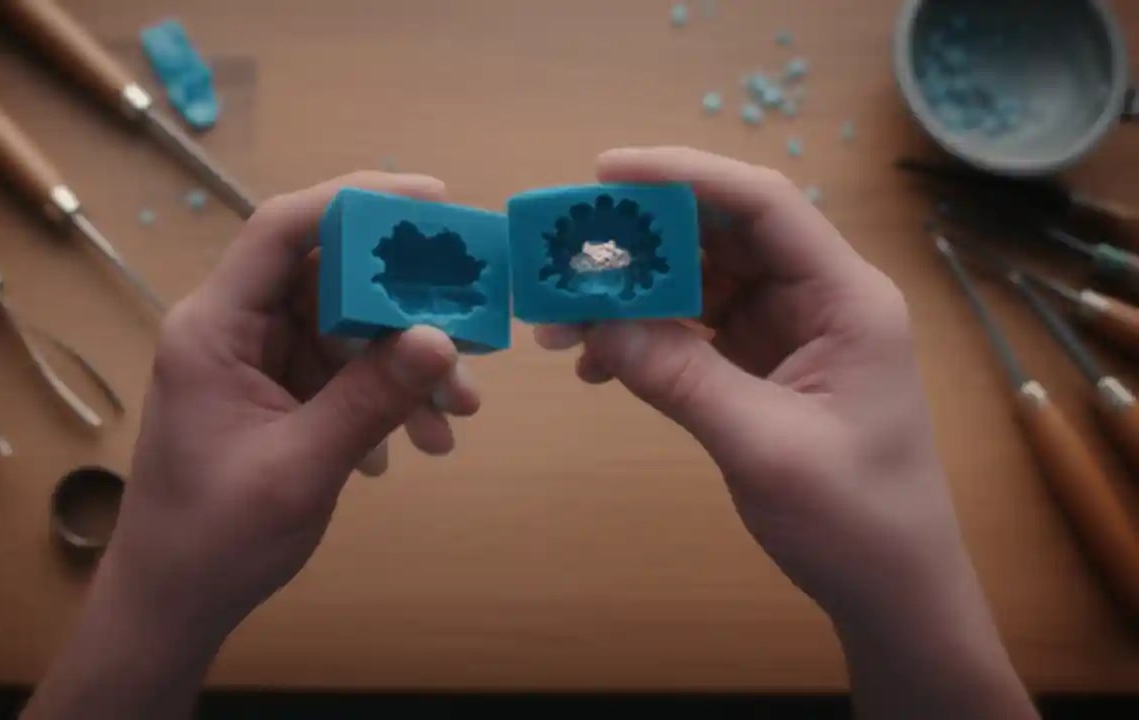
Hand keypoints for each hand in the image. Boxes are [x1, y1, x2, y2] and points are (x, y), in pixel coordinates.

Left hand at [110, 171, 478, 641]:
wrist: (173, 602)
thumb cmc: (213, 540)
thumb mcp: (301, 469)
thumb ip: (370, 399)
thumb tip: (442, 337)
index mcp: (214, 329)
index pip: (281, 230)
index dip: (355, 200)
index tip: (433, 199)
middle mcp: (232, 330)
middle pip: (328, 279)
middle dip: (404, 308)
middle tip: (473, 330)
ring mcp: (254, 361)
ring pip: (345, 330)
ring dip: (404, 367)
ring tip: (457, 415)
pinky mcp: (274, 393)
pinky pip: (341, 372)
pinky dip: (384, 400)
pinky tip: (416, 445)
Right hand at [536, 147, 974, 621]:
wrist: (892, 590)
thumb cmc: (856, 520)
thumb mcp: (766, 448)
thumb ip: (682, 379)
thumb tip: (597, 326)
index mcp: (845, 299)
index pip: (762, 206)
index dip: (684, 177)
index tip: (605, 173)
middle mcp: (817, 300)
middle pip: (721, 238)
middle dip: (640, 242)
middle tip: (563, 255)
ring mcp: (788, 332)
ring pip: (698, 283)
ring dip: (631, 296)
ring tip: (561, 322)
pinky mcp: (762, 366)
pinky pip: (693, 331)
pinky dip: (644, 340)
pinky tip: (596, 364)